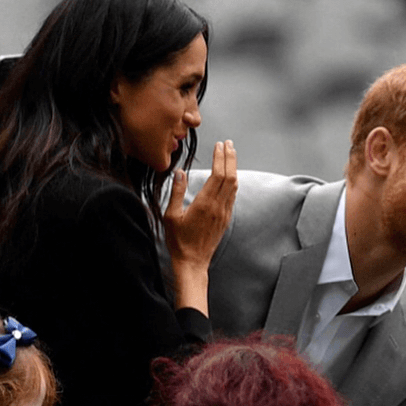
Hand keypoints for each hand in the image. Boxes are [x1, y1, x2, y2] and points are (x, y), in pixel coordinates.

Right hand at [164, 139, 237, 271]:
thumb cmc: (178, 241)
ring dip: (233, 168)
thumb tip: (180, 172)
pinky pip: (232, 196)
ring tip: (230, 155)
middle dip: (230, 158)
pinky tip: (230, 176)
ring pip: (234, 186)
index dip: (220, 158)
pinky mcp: (225, 219)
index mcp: (205, 203)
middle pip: (229, 176)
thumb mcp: (171, 215)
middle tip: (228, 144)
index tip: (220, 145)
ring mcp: (224, 213)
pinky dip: (233, 182)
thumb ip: (177, 192)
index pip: (218, 174)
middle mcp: (218, 207)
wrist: (193, 262)